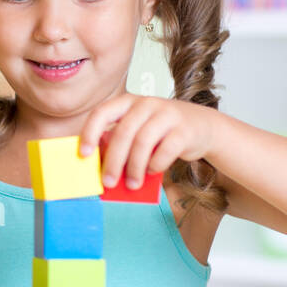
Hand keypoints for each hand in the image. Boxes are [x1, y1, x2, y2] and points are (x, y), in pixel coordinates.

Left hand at [78, 94, 218, 190]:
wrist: (202, 126)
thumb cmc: (162, 131)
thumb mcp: (139, 129)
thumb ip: (121, 140)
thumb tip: (99, 164)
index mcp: (128, 102)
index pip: (102, 113)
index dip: (90, 133)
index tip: (84, 154)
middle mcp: (146, 103)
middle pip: (123, 133)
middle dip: (113, 161)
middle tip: (108, 182)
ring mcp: (167, 114)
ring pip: (143, 142)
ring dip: (134, 167)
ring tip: (132, 184)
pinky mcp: (184, 130)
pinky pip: (165, 150)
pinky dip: (156, 164)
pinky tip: (152, 171)